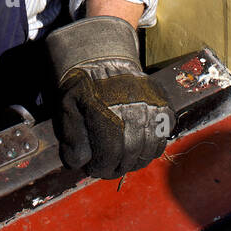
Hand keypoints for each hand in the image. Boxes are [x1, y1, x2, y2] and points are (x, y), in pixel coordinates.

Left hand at [46, 16, 172, 178]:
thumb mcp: (67, 107)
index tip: (94, 169)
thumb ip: (72, 137)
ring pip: (149, 149)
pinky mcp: (163, 105)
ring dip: (136, 161)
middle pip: (131, 154)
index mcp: (107, 111)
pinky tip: (139, 148)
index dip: (101, 167)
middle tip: (108, 169)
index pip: (110, 154)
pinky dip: (153, 148)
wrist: (103, 61)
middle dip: (117, 167)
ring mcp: (151, 107)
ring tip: (123, 161)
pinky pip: (163, 137)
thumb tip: (79, 162)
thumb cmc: (83, 87)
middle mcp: (133, 110)